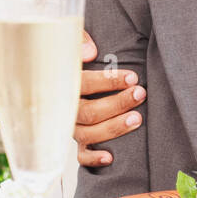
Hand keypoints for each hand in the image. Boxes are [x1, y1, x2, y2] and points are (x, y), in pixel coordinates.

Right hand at [74, 31, 146, 166]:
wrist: (56, 72)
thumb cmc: (72, 55)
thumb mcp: (70, 38)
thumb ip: (78, 39)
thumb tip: (90, 52)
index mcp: (61, 82)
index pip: (83, 84)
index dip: (108, 82)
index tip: (132, 77)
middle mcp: (64, 108)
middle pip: (88, 112)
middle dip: (117, 103)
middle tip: (140, 93)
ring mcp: (70, 126)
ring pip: (87, 134)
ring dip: (113, 128)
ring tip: (138, 119)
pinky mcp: (77, 140)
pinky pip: (80, 156)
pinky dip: (93, 159)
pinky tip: (110, 158)